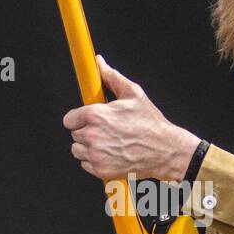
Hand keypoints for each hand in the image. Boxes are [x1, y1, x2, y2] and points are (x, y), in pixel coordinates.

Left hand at [63, 55, 199, 181]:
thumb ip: (111, 78)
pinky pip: (86, 164)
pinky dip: (95, 161)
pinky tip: (111, 154)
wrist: (164, 150)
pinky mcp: (100, 170)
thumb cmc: (151, 123)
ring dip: (88, 147)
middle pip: (74, 134)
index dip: (79, 118)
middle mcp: (92, 135)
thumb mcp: (133, 94)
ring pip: (77, 150)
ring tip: (108, 142)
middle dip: (86, 131)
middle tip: (106, 130)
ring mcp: (96, 154)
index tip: (88, 119)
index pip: (69, 119)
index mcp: (96, 115)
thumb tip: (99, 63)